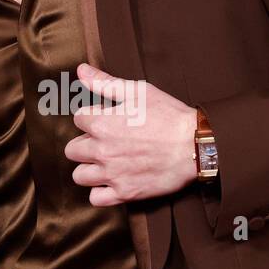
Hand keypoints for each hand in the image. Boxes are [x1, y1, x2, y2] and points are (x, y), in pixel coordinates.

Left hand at [65, 62, 198, 204]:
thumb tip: (81, 70)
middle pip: (73, 150)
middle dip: (86, 144)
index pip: (78, 119)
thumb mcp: (138, 92)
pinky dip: (101, 192)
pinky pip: (96, 198)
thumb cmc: (169, 115)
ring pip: (79, 175)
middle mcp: (101, 151)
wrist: (195, 145)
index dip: (93, 117)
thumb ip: (105, 83)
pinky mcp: (124, 193)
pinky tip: (112, 181)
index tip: (108, 119)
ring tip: (106, 163)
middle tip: (105, 142)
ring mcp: (112, 174)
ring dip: (89, 168)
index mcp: (101, 124)